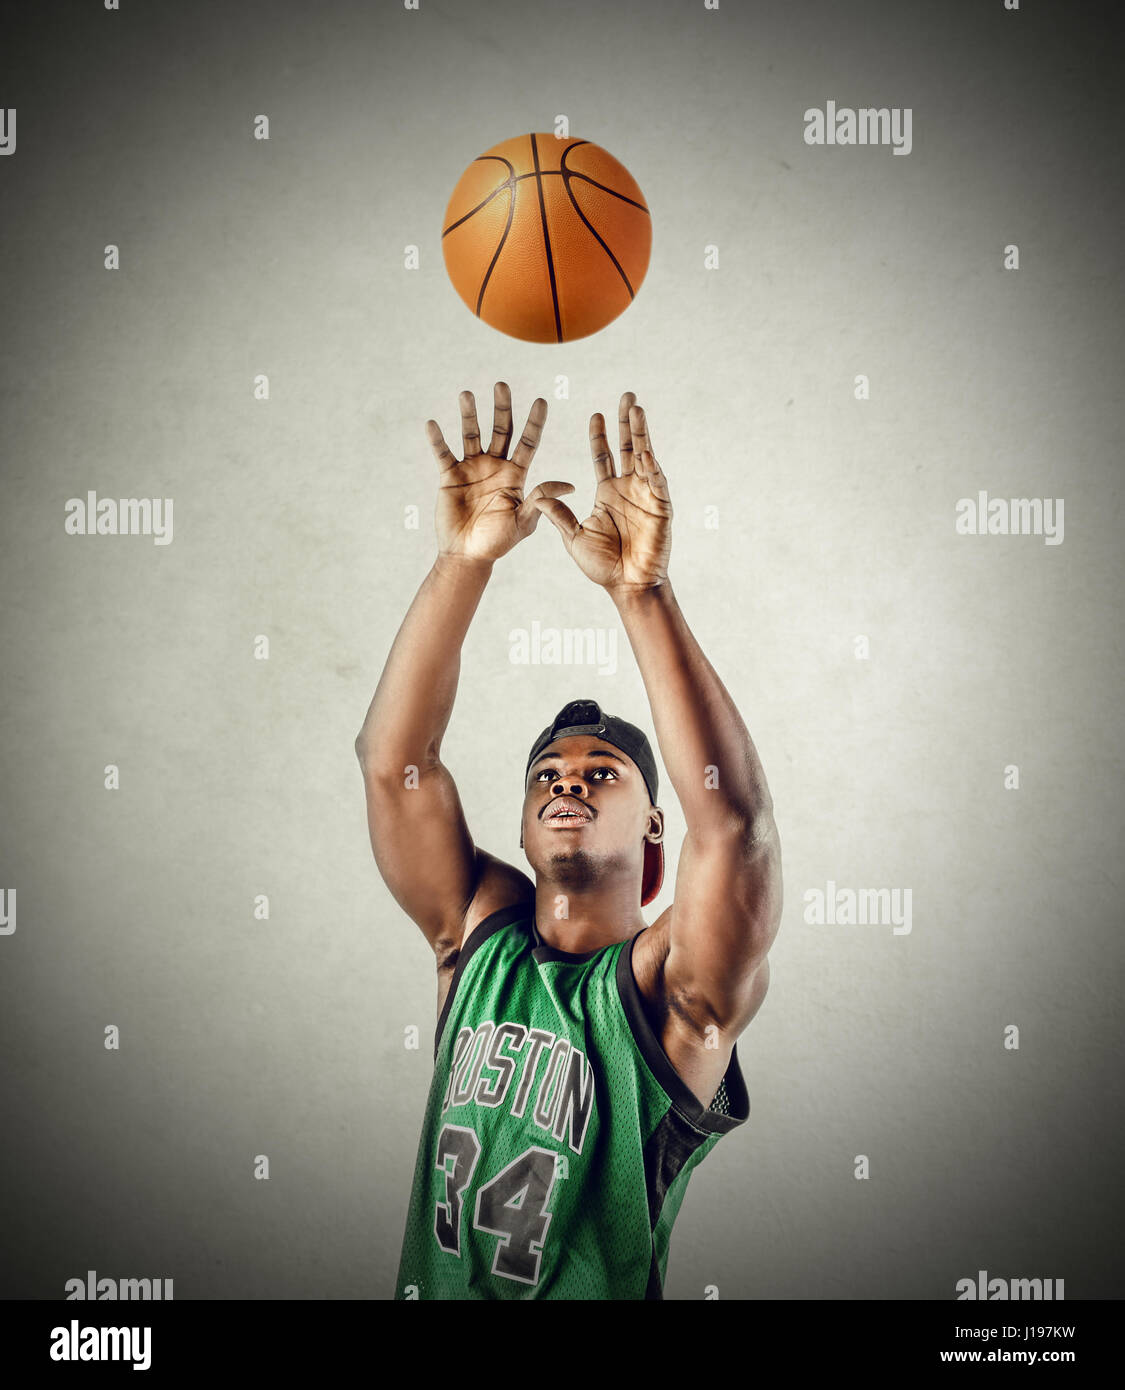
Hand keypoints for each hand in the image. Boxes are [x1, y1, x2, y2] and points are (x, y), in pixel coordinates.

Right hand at [429, 382, 574, 562]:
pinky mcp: (449, 476)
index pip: (528, 442)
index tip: (542, 401)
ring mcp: (471, 468)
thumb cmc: (498, 542)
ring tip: (467, 394)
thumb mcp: (524, 521)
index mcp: (516, 475)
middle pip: (500, 430)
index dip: (534, 422)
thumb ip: (542, 499)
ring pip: (471, 435)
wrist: (468, 555)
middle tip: (502, 385)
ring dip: (469, 415)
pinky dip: (437, 439)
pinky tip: (432, 424)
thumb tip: (571, 484)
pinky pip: (443, 453)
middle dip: (502, 408)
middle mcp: (495, 466)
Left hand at [530, 393, 671, 593]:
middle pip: (628, 448)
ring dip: (642, 434)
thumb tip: (537, 494)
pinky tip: (644, 452)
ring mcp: (646, 496)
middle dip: (626, 423)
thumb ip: (558, 514)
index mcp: (608, 493)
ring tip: (637, 409)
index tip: (595, 415)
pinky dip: (651, 468)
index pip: (604, 457)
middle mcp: (628, 489)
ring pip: (645, 458)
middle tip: (626, 397)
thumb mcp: (573, 537)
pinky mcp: (661, 508)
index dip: (600, 436)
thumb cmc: (603, 566)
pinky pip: (656, 483)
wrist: (628, 586)